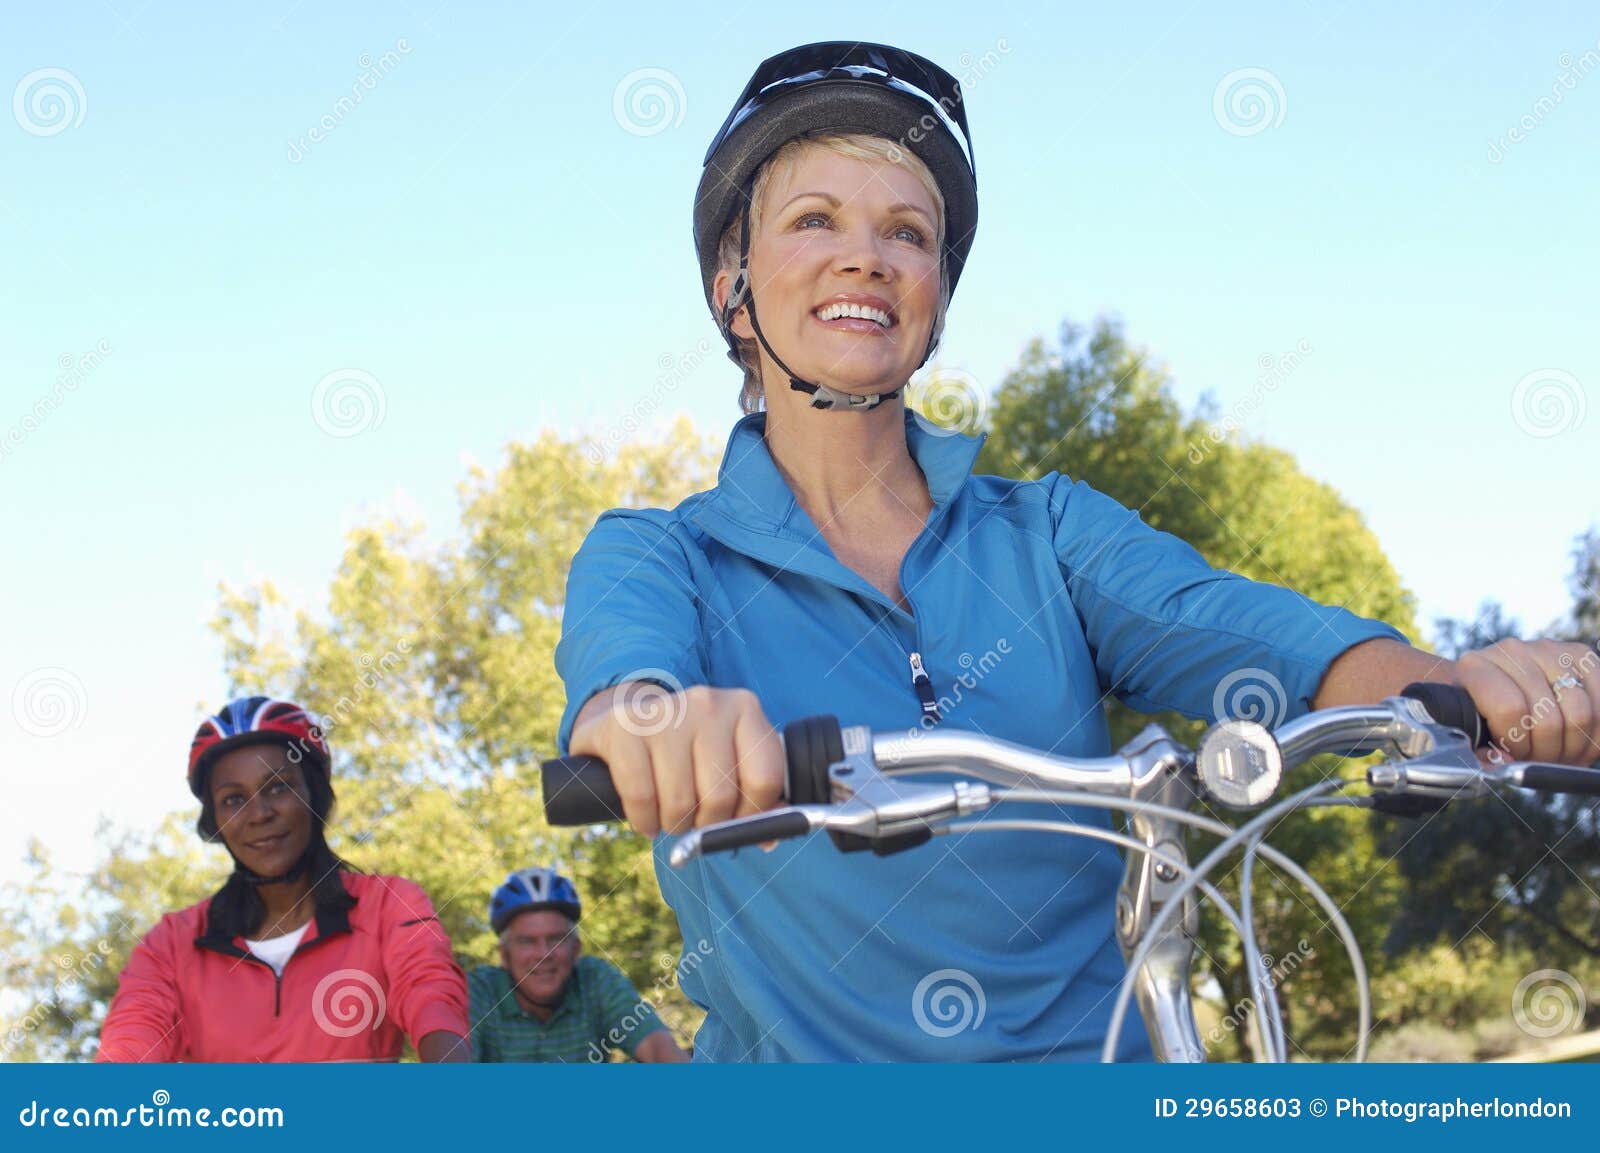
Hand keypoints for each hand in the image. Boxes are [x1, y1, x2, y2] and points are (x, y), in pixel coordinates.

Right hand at [568, 682, 785, 835]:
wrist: (629, 723)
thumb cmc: (690, 752)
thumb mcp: (730, 761)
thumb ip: (758, 796)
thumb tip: (768, 839)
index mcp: (745, 709)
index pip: (765, 779)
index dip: (752, 814)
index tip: (736, 819)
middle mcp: (708, 703)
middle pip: (720, 797)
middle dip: (707, 824)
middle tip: (696, 820)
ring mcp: (665, 712)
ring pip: (680, 802)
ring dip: (674, 825)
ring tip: (670, 816)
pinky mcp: (624, 727)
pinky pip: (641, 796)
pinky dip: (644, 821)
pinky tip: (646, 818)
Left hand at [1456, 639, 1599, 766]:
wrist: (1497, 681)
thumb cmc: (1481, 711)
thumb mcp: (1470, 731)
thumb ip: (1480, 754)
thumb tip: (1505, 760)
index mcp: (1476, 667)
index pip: (1509, 709)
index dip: (1518, 742)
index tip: (1514, 753)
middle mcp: (1512, 652)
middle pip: (1549, 718)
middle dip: (1548, 752)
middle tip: (1540, 759)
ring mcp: (1549, 650)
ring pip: (1581, 714)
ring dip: (1574, 746)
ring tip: (1559, 752)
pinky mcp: (1580, 654)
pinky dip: (1596, 734)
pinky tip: (1579, 741)